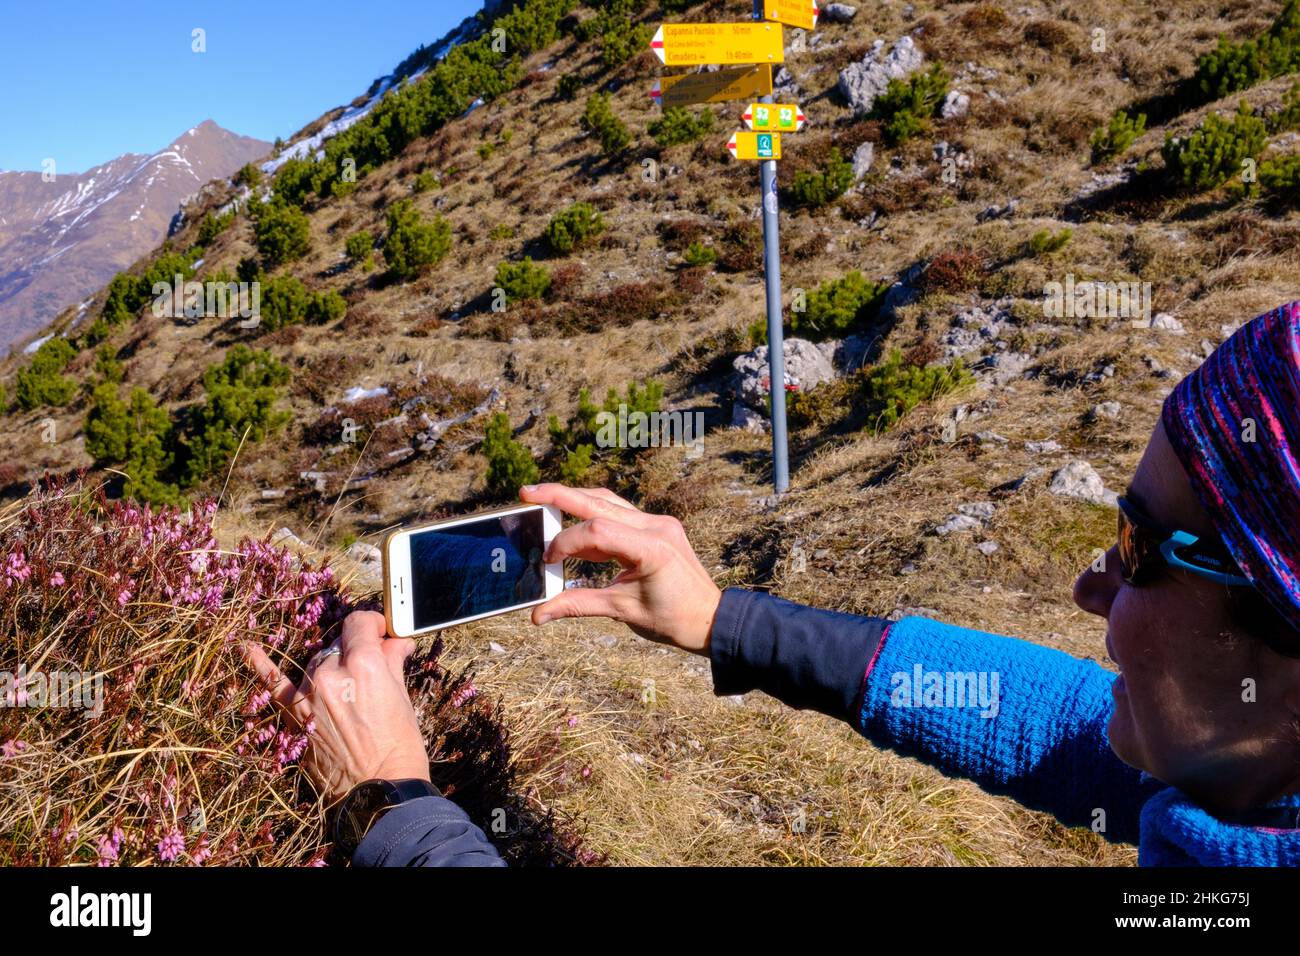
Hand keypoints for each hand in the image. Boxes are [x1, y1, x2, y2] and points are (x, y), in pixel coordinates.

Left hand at [243, 611, 429, 803]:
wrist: (378, 792)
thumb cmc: (399, 748)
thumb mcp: (402, 699)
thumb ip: (392, 662)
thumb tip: (395, 642)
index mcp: (363, 665)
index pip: (359, 624)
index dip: (373, 624)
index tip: (380, 632)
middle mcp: (332, 674)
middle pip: (340, 644)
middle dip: (356, 649)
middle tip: (373, 667)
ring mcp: (309, 695)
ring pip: (319, 662)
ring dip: (333, 665)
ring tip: (351, 685)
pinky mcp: (296, 717)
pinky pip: (274, 686)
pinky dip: (260, 665)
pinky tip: (247, 649)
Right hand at [519, 483, 722, 654]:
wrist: (709, 618)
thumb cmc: (672, 620)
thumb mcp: (623, 611)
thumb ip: (578, 605)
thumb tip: (538, 614)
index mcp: (652, 548)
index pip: (598, 531)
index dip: (566, 543)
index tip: (547, 561)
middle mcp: (656, 526)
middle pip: (600, 503)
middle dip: (561, 496)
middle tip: (527, 492)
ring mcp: (658, 523)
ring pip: (608, 503)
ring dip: (575, 501)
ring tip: (543, 500)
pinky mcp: (656, 527)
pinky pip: (619, 515)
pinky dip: (593, 520)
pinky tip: (572, 528)